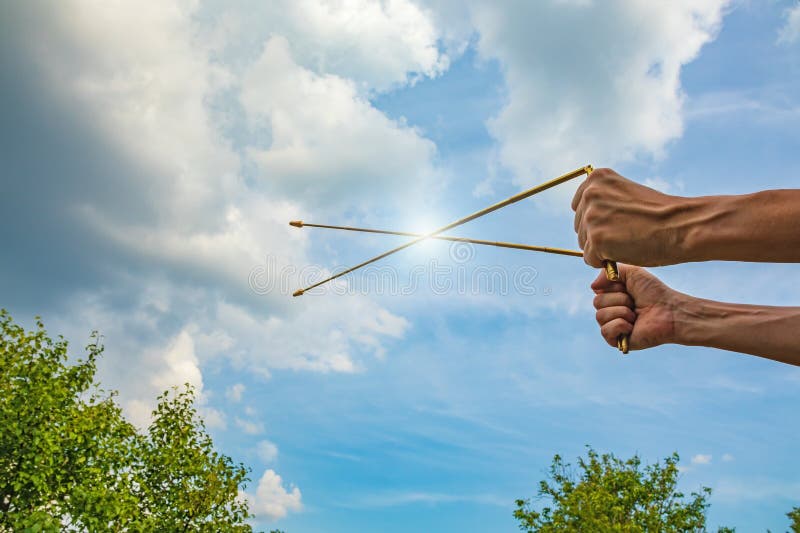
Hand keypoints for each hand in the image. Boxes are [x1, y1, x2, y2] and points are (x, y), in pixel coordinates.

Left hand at [572, 168, 689, 266]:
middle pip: (580, 226)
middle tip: (627, 233)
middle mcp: (590, 194)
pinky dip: (605, 262)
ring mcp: (592, 216)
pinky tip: (625, 251)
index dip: (597, 220)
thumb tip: (584, 217)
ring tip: (629, 240)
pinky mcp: (596, 239)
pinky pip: (590, 259)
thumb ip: (604, 200)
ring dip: (602, 249)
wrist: (681, 226)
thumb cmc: (659, 214)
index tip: (617, 222)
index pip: (579, 206)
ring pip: (584, 244)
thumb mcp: (626, 194)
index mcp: (597, 178)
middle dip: (598, 235)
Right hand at [592, 264, 682, 350]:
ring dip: (622, 312)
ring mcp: (613, 327)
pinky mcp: (617, 341)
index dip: (614, 287)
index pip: (597, 290)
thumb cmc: (654, 293)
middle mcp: (610, 311)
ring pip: (600, 316)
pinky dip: (620, 325)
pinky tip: (633, 326)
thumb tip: (593, 286)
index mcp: (611, 297)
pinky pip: (605, 330)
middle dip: (619, 299)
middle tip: (635, 303)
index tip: (629, 288)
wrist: (670, 311)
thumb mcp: (633, 272)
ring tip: (636, 315)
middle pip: (597, 303)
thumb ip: (611, 271)